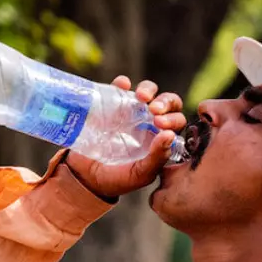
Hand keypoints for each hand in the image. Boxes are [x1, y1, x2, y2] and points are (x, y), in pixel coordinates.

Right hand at [63, 76, 186, 198]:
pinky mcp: (110, 105)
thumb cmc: (116, 179)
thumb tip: (169, 135)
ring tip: (141, 97)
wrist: (85, 177)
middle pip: (167, 102)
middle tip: (154, 110)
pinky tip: (122, 85)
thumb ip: (157, 158)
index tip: (161, 125)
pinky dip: (122, 83)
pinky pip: (120, 88)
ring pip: (147, 91)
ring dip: (148, 89)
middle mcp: (148, 121)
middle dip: (165, 101)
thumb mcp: (140, 174)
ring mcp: (130, 111)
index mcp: (160, 137)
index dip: (173, 119)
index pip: (176, 121)